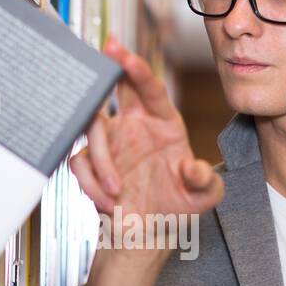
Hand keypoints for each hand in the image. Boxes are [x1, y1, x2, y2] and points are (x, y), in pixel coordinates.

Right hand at [70, 35, 225, 235]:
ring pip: (92, 129)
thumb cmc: (178, 208)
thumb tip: (193, 168)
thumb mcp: (203, 197)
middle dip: (109, 66)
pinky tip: (108, 204)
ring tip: (117, 192)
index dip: (138, 71)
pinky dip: (91, 185)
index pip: (151, 90)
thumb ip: (206, 182)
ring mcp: (110, 143)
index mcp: (164, 123)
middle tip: (105, 50)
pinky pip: (80, 162)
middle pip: (116, 87)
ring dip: (102, 161)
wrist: (150, 235)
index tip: (126, 56)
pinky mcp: (91, 164)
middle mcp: (134, 126)